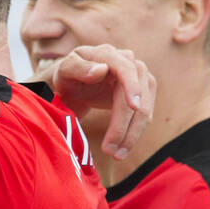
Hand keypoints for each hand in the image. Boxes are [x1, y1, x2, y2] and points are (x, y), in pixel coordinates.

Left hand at [40, 44, 155, 158]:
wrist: (75, 84)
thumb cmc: (67, 76)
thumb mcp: (64, 71)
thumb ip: (78, 68)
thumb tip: (101, 69)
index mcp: (108, 54)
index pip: (126, 69)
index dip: (132, 87)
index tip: (134, 107)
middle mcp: (130, 62)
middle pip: (137, 97)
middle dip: (124, 126)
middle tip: (110, 151)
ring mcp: (140, 78)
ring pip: (144, 110)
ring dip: (132, 135)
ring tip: (116, 155)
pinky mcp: (143, 94)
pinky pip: (144, 117)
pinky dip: (134, 134)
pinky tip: (121, 148)